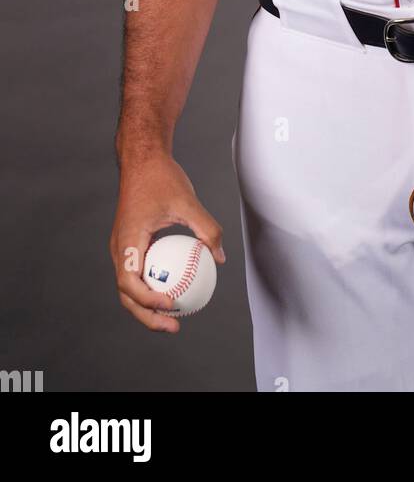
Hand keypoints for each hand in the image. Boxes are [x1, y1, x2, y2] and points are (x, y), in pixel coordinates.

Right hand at [109, 152, 224, 333]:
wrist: (143, 159)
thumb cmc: (162, 178)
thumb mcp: (187, 201)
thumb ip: (206, 228)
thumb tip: (220, 256)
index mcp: (127, 241)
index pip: (130, 282)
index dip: (147, 300)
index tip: (171, 304)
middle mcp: (120, 249)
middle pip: (127, 294)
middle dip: (147, 316)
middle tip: (175, 326)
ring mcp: (124, 248)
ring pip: (131, 288)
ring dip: (149, 306)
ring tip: (176, 317)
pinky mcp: (132, 245)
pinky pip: (140, 273)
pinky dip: (154, 287)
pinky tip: (178, 290)